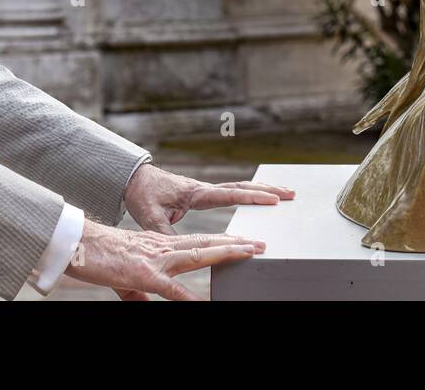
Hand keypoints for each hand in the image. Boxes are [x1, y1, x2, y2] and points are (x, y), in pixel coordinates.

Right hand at [63, 221, 264, 300]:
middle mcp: (163, 249)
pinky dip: (187, 297)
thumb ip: (142, 294)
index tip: (243, 243)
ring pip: (197, 254)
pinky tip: (204, 304)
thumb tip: (149, 306)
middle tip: (260, 244)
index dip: (222, 243)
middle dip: (234, 244)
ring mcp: (155, 260)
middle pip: (205, 244)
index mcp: (160, 247)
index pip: (198, 243)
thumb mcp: (126, 279)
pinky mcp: (142, 274)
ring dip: (225, 253)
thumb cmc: (99, 259)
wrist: (77, 246)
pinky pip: (170, 288)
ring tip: (248, 252)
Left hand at [123, 162, 295, 233]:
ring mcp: (204, 189)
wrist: (134, 179)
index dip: (252, 198)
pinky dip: (247, 192)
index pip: (229, 194)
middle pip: (241, 187)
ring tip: (283, 194)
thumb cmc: (142, 195)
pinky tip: (257, 196)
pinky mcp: (202, 193)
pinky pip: (230, 191)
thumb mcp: (149, 216)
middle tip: (290, 194)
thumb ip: (164, 230)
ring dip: (261, 189)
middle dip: (267, 190)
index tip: (272, 200)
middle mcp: (203, 188)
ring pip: (238, 187)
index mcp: (195, 192)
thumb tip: (175, 245)